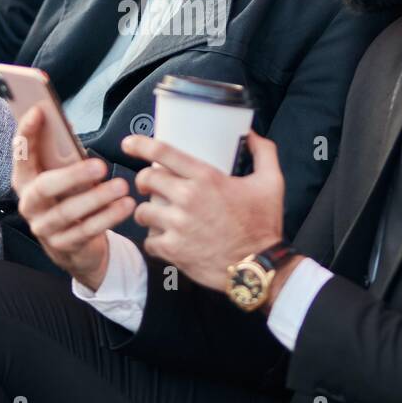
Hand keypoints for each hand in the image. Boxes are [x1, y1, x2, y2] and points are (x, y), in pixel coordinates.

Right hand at [14, 105, 133, 289]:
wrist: (74, 246)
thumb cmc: (69, 198)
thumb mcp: (65, 173)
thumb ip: (62, 153)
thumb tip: (66, 124)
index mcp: (26, 179)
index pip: (21, 153)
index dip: (27, 132)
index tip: (39, 110)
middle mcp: (29, 203)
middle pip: (44, 188)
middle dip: (73, 175)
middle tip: (100, 166)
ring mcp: (43, 227)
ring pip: (67, 212)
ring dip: (97, 198)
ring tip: (121, 187)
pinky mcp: (61, 246)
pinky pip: (84, 231)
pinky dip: (107, 217)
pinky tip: (124, 206)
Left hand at [121, 131, 284, 293]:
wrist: (257, 267)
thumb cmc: (263, 225)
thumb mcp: (272, 182)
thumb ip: (264, 153)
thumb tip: (253, 135)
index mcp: (207, 178)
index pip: (164, 153)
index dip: (141, 144)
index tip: (129, 144)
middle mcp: (188, 198)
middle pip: (146, 179)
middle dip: (144, 181)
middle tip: (150, 186)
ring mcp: (178, 225)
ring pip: (142, 211)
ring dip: (148, 212)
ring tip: (158, 215)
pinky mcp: (173, 250)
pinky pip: (148, 241)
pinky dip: (155, 240)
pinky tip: (166, 239)